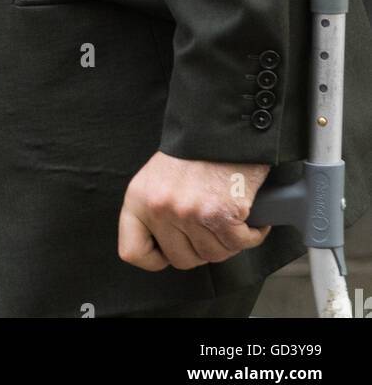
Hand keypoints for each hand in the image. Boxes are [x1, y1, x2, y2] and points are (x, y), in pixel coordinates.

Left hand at [118, 151, 271, 270]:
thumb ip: (155, 212)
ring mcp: (190, 213)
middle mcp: (160, 209)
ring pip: (213, 255)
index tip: (171, 248)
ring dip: (227, 241)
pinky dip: (251, 234)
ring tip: (229, 218)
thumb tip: (165, 248)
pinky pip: (239, 244)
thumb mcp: (157, 178)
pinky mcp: (221, 214)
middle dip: (199, 248)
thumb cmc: (193, 151)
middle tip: (209, 228)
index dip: (155, 257)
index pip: (133, 251)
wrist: (221, 125)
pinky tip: (249, 220)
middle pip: (181, 259)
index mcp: (139, 199)